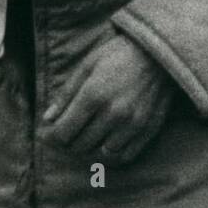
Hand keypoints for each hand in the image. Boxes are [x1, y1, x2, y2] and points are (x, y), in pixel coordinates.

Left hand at [42, 34, 176, 164]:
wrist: (159, 52)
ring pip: (101, 154)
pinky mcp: (148, 129)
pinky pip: (125, 156)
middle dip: (68, 143)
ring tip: (85, 138)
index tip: (47, 135)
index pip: (64, 132)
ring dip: (89, 149)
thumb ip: (66, 94)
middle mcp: (113, 114)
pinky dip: (112, 155)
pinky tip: (106, 145)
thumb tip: (48, 118)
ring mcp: (132, 124)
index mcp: (93, 95)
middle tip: (66, 135)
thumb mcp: (87, 65)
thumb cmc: (119, 54)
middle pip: (80, 145)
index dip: (51, 137)